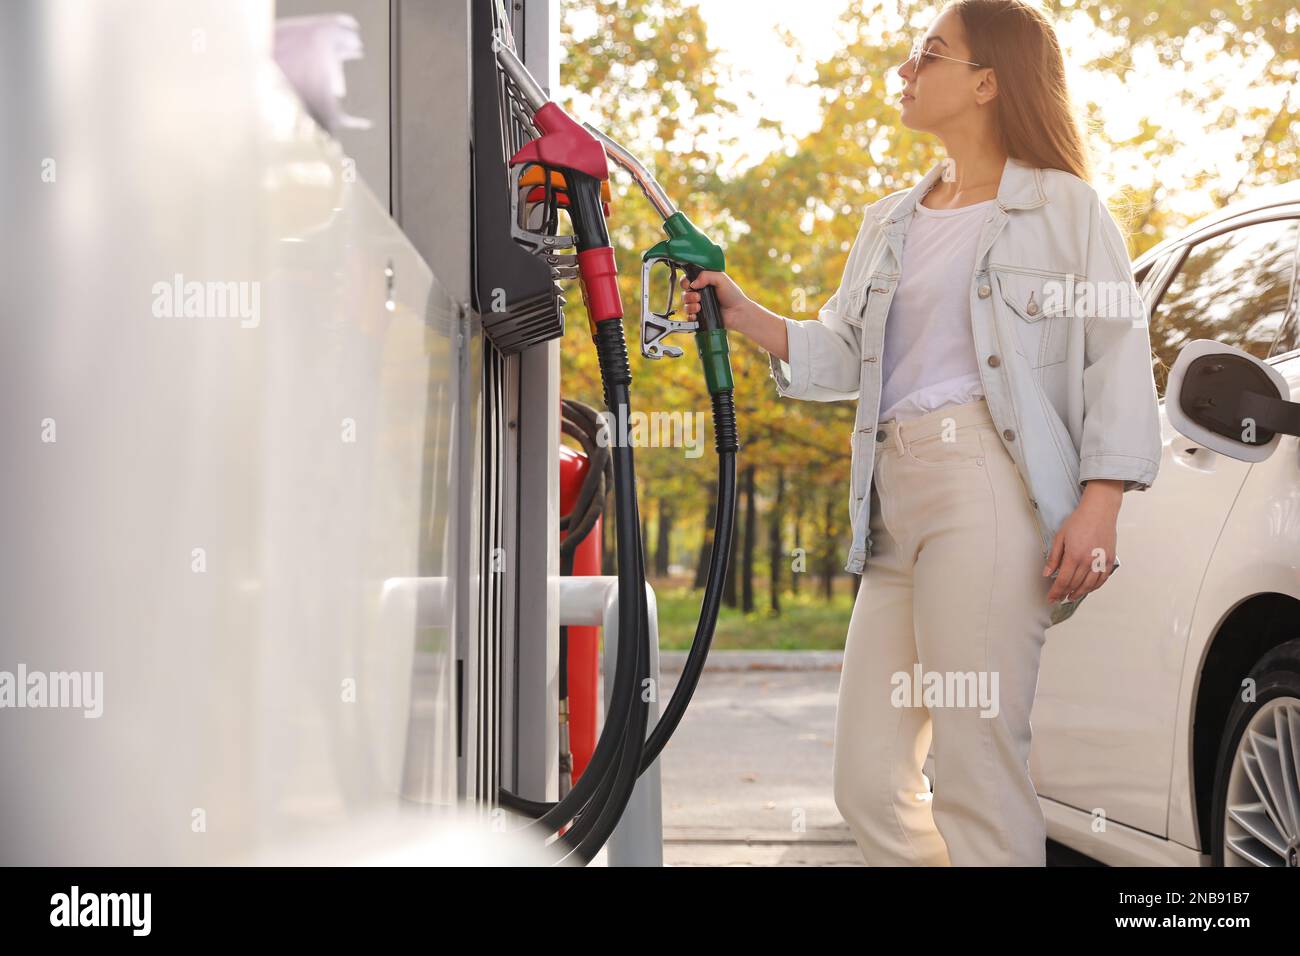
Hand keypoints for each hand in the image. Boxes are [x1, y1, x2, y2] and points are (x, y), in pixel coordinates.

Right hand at [679, 271, 750, 329]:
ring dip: (690, 306)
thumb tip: (693, 283)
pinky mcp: (700, 318)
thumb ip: (706, 275)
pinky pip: (689, 318)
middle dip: (688, 295)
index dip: (685, 282)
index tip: (689, 284)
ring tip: (699, 307)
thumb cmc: (733, 295)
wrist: (738, 312)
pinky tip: (697, 315)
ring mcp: (699, 306)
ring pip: (685, 305)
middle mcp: (700, 294)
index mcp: (703, 283)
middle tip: (698, 297)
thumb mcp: (721, 278)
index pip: (687, 281)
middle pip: (685, 293)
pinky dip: (691, 316)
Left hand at [1043, 482, 1121, 603]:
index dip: (1056, 592)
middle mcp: (1088, 561)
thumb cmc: (1078, 521)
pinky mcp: (1109, 560)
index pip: (1063, 581)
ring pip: (1089, 585)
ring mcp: (1100, 562)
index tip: (1051, 598)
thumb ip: (1054, 557)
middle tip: (1058, 598)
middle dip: (1065, 594)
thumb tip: (1047, 573)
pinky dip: (1095, 587)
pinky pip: (1102, 579)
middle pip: (1075, 584)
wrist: (1099, 511)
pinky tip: (1088, 589)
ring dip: (1079, 593)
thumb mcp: (1060, 537)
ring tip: (1071, 597)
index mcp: (1074, 556)